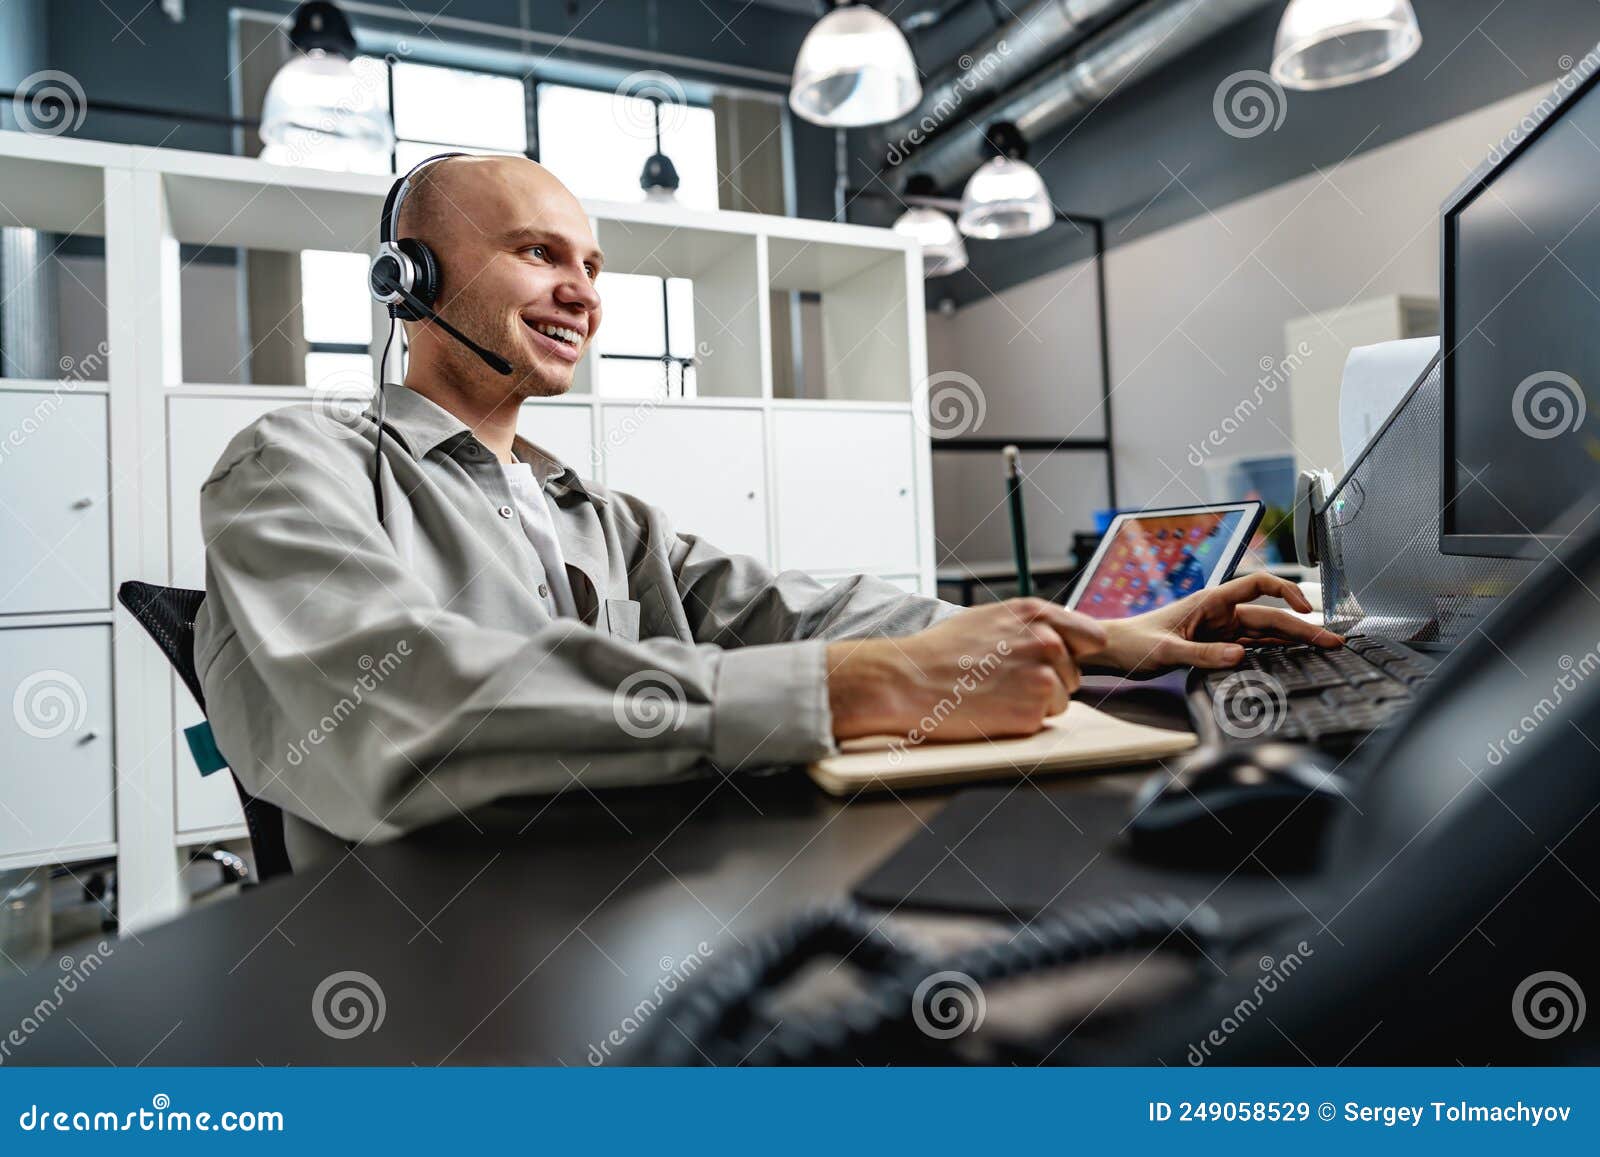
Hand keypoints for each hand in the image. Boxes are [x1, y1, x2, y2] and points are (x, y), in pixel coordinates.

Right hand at [826, 598, 1106, 741]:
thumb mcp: (990, 618)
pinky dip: (1021, 721)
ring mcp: (1042, 676)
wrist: (909, 680)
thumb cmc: (940, 651)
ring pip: (1061, 699)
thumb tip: (1060, 639)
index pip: (1092, 636)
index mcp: (1035, 613)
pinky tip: (992, 709)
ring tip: (996, 694)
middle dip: (1050, 679)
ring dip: (1036, 702)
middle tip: (1006, 681)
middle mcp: (1046, 641)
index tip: (1059, 662)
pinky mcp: (1033, 711)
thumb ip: (1031, 625)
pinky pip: (1042, 721)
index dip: (1076, 652)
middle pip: (1074, 672)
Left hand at [1087, 573, 1342, 677]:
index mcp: (1210, 601)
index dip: (1285, 592)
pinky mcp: (1214, 644)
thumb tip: (1239, 655)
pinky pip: (1251, 644)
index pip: (1257, 585)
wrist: (1112, 650)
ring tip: (1324, 649)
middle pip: (1269, 615)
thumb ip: (1202, 654)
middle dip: (1302, 626)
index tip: (1304, 609)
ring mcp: (1219, 628)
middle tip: (1333, 642)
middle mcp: (1219, 612)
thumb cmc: (1132, 643)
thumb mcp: (1165, 651)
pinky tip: (1293, 657)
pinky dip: (1273, 650)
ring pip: (1264, 631)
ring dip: (1293, 640)